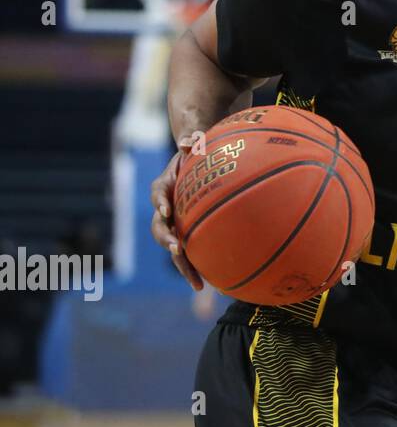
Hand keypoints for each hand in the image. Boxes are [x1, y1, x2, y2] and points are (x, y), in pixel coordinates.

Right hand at [150, 141, 203, 290]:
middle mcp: (165, 207)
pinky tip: (207, 284)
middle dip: (168, 239)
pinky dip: (193, 267)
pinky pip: (188, 252)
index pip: (158, 195)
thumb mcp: (194, 144)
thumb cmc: (196, 152)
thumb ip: (192, 141)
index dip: (161, 202)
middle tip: (179, 249)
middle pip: (159, 227)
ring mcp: (174, 223)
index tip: (166, 210)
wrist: (194, 162)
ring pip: (172, 246)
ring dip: (182, 263)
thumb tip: (189, 142)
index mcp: (164, 186)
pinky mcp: (184, 232)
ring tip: (196, 281)